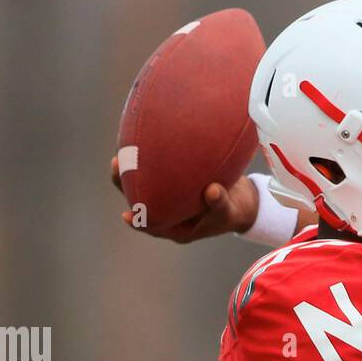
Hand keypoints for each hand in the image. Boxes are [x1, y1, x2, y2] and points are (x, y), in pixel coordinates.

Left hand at [110, 157, 259, 242]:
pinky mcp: (174, 180)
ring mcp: (170, 195)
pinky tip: (146, 133)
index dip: (138, 221)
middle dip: (125, 184)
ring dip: (132, 166)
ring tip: (122, 147)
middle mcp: (168, 211)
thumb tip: (212, 191)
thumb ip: (220, 203)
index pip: (152, 225)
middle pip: (140, 199)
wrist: (244, 200)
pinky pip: (158, 168)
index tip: (126, 214)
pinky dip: (152, 155)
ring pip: (145, 181)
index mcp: (177, 227)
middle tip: (117, 166)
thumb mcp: (230, 210)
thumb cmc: (235, 209)